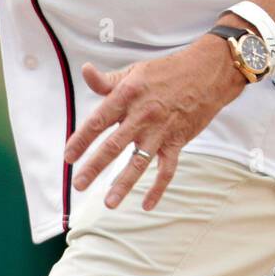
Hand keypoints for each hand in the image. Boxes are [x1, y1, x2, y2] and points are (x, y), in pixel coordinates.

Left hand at [63, 33, 245, 212]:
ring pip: (139, 161)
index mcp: (127, 95)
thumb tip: (86, 71)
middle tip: (79, 184)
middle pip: (114, 145)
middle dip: (95, 166)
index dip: (81, 140)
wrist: (206, 73)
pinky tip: (147, 204)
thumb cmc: (166, 72)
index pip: (98, 121)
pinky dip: (158, 188)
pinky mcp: (178, 141)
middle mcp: (142, 115)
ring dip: (123, 184)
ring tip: (109, 203)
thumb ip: (107, 80)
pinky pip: (167, 169)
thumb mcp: (134, 71)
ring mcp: (161, 130)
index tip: (68, 157)